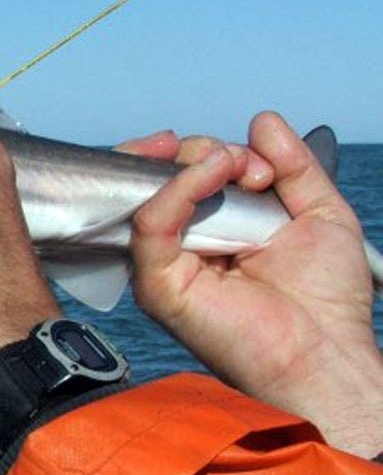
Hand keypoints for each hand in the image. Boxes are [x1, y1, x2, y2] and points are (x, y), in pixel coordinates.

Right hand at [118, 113, 382, 457]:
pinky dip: (179, 187)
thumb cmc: (325, 301)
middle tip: (247, 165)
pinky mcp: (157, 283)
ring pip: (147, 191)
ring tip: (238, 166)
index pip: (181, 175)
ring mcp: (163, 264)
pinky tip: (215, 171)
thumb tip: (262, 121)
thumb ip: (294, 165)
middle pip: (158, 175)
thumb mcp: (320, 212)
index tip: (246, 154)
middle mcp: (180, 245)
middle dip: (202, 150)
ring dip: (194, 162)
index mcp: (209, 231)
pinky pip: (151, 223)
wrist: (327, 354)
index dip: (204, 151)